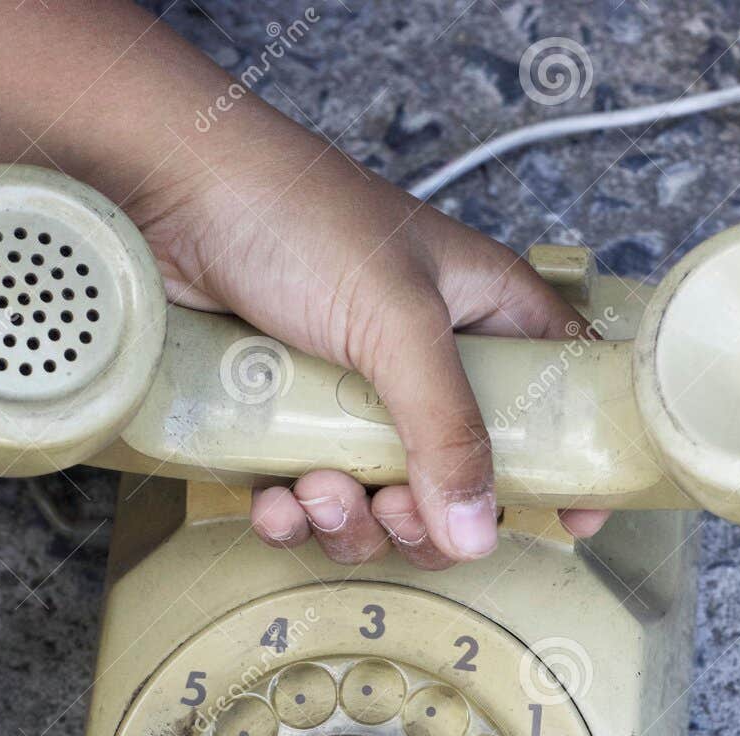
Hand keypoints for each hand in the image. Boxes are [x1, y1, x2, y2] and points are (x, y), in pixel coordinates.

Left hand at [0, 0, 607, 566]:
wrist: (168, 196)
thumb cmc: (298, 220)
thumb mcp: (397, 324)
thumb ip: (447, 431)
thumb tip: (478, 534)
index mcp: (487, 322)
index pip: (561, 399)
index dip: (571, 466)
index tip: (568, 525)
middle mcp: (429, 367)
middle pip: (466, 486)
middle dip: (425, 517)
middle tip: (390, 504)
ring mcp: (358, 400)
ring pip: (385, 508)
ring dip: (352, 521)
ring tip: (315, 488)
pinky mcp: (290, 425)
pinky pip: (312, 505)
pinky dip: (294, 517)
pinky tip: (273, 499)